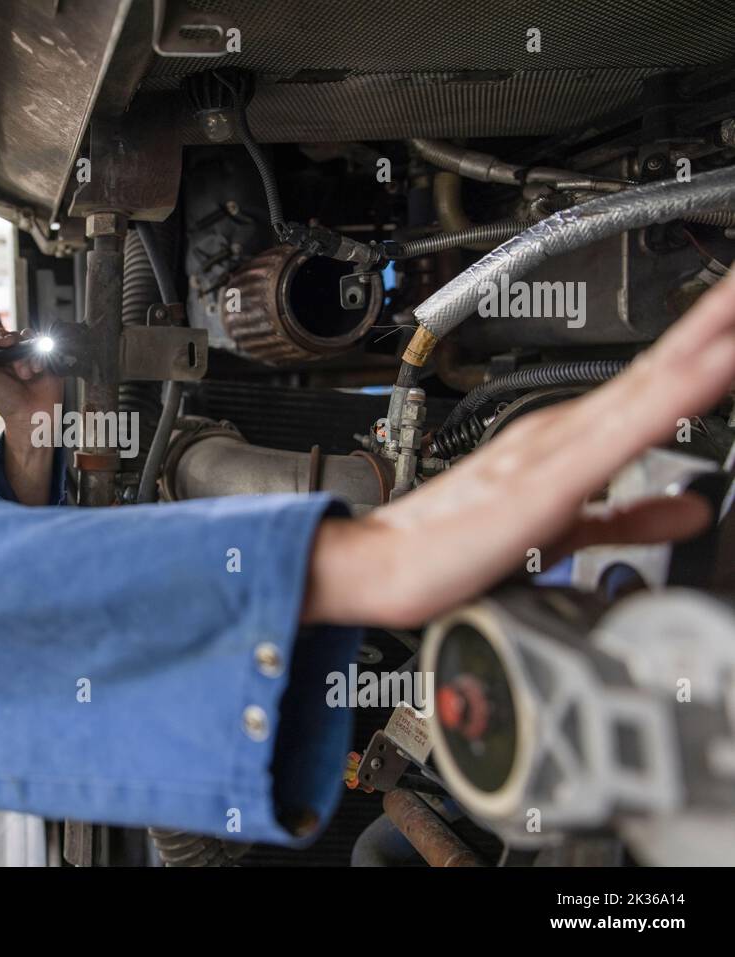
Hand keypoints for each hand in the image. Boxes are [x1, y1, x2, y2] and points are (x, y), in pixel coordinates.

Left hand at [0, 318, 63, 447]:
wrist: (31, 415)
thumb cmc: (5, 400)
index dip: (1, 334)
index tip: (7, 342)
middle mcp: (12, 356)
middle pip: (14, 335)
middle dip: (16, 348)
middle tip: (17, 362)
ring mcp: (30, 357)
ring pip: (30, 340)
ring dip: (28, 355)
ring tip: (28, 374)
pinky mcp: (46, 360)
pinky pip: (45, 346)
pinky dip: (41, 357)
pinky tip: (39, 371)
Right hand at [302, 266, 734, 628]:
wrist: (380, 562)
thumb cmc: (450, 548)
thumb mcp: (562, 533)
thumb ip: (628, 518)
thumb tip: (689, 512)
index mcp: (564, 440)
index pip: (655, 384)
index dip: (708, 346)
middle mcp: (561, 430)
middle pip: (660, 368)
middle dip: (716, 321)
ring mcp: (555, 448)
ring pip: (651, 386)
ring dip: (708, 339)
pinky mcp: (550, 480)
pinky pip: (624, 431)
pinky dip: (674, 393)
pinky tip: (714, 362)